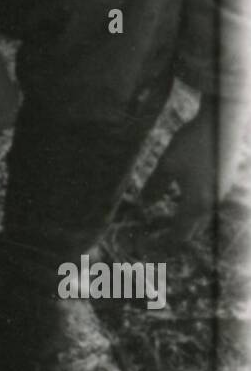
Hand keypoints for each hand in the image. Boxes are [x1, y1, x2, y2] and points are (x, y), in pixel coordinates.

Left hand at [141, 95, 248, 243]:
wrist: (222, 123)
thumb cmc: (191, 144)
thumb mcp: (167, 164)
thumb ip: (155, 186)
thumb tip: (144, 204)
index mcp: (195, 204)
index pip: (180, 233)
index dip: (166, 242)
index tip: (153, 247)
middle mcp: (210, 204)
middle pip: (194, 229)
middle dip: (178, 235)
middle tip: (162, 239)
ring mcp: (221, 193)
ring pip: (204, 217)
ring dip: (189, 222)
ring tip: (175, 223)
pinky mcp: (226, 182)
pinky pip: (210, 204)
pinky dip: (198, 209)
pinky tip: (192, 201)